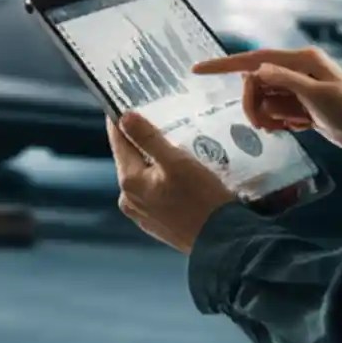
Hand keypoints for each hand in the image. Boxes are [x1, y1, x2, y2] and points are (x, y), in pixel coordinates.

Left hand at [107, 112, 236, 253]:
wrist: (223, 243)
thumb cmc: (202, 199)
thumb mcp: (177, 162)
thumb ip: (148, 138)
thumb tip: (123, 116)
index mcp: (129, 181)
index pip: (118, 140)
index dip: (121, 119)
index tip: (126, 99)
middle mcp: (128, 198)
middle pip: (131, 158)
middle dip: (142, 140)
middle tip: (160, 119)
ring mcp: (141, 213)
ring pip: (144, 175)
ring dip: (154, 161)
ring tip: (175, 146)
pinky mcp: (156, 223)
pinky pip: (154, 192)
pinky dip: (162, 179)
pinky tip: (180, 175)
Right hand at [193, 47, 341, 155]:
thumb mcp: (319, 96)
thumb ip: (287, 81)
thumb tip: (258, 69)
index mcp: (300, 61)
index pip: (253, 61)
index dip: (224, 65)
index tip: (197, 70)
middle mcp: (295, 71)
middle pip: (254, 84)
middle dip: (254, 105)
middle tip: (267, 125)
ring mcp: (297, 88)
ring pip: (263, 100)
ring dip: (266, 116)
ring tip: (285, 127)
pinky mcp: (300, 105)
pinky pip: (275, 111)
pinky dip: (277, 122)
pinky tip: (294, 128)